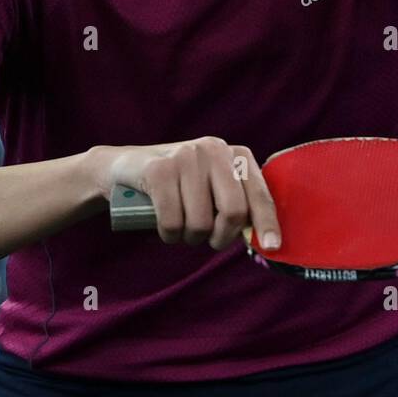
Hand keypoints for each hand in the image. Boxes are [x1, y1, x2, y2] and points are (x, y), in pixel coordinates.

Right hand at [99, 137, 280, 250]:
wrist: (126, 167)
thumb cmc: (179, 185)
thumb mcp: (212, 186)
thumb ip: (237, 205)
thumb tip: (262, 239)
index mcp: (235, 154)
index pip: (259, 193)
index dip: (267, 223)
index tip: (272, 247)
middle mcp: (214, 150)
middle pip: (233, 211)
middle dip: (220, 237)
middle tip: (208, 240)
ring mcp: (185, 157)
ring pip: (199, 222)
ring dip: (189, 237)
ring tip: (181, 226)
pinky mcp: (158, 170)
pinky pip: (172, 222)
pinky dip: (169, 235)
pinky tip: (164, 225)